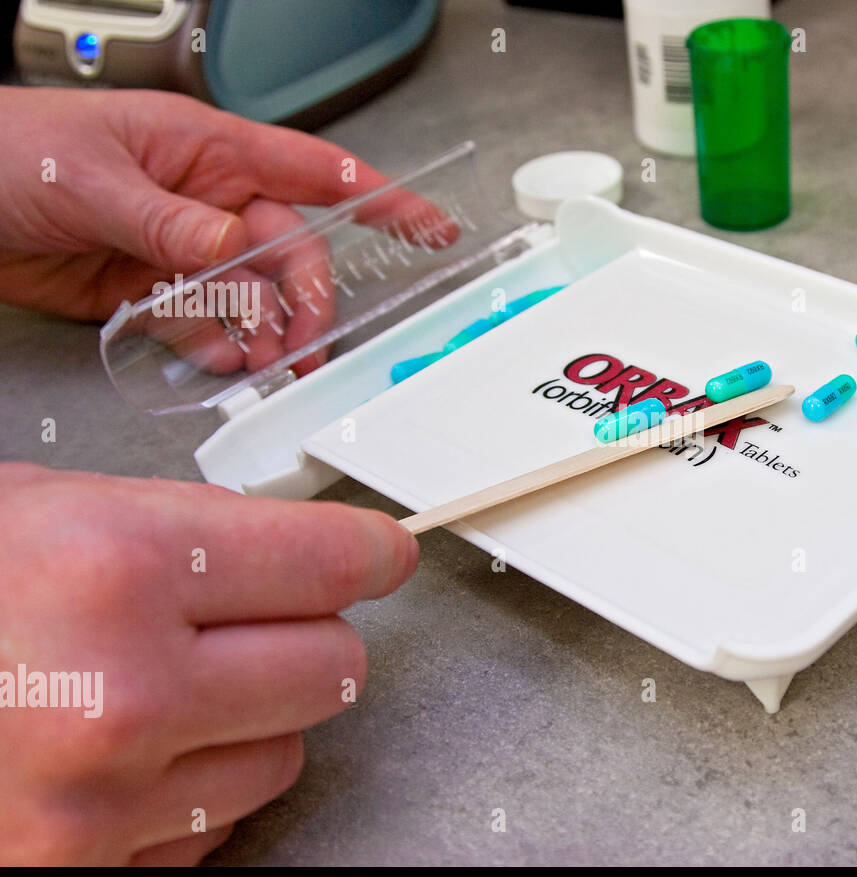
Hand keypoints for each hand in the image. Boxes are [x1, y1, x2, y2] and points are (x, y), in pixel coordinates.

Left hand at [0, 87, 454, 375]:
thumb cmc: (0, 147)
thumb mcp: (87, 175)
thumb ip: (168, 220)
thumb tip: (232, 248)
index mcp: (202, 149)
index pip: (313, 171)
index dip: (380, 198)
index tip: (430, 228)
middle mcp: (203, 200)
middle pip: (288, 255)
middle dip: (302, 301)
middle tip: (298, 343)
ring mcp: (179, 250)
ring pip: (252, 300)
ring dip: (263, 336)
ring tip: (260, 365)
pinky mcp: (149, 293)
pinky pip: (205, 326)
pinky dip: (217, 350)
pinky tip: (216, 362)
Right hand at [0, 463, 418, 864]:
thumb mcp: (33, 513)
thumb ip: (173, 530)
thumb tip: (288, 548)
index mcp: (112, 568)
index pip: (328, 561)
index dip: (366, 552)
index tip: (381, 553)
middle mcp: (120, 692)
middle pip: (333, 667)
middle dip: (307, 636)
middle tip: (258, 622)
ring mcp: (101, 804)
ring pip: (284, 756)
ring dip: (248, 721)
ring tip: (163, 693)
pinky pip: (212, 833)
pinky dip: (187, 795)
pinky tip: (122, 758)